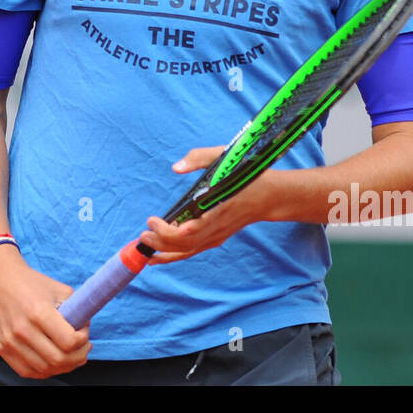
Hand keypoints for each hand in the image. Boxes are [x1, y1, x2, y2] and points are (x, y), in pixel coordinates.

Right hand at [0, 244, 91, 378]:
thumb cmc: (33, 283)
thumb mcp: (60, 290)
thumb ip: (76, 310)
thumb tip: (85, 330)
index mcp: (39, 312)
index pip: (69, 341)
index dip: (83, 341)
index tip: (84, 334)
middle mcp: (22, 329)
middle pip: (58, 359)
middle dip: (78, 357)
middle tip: (84, 349)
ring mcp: (10, 341)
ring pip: (44, 369)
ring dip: (63, 367)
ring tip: (71, 357)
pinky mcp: (1, 348)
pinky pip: (26, 371)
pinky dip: (44, 371)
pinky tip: (53, 362)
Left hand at [140, 146, 273, 264]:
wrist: (270, 196)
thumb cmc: (245, 173)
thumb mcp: (225, 156)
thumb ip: (200, 158)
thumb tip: (176, 167)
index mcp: (221, 207)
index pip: (195, 228)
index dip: (172, 230)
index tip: (154, 220)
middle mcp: (219, 226)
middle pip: (187, 243)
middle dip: (162, 241)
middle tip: (143, 233)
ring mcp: (218, 235)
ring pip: (189, 251)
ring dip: (165, 252)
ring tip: (143, 246)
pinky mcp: (215, 238)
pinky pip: (193, 251)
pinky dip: (173, 256)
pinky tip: (156, 256)